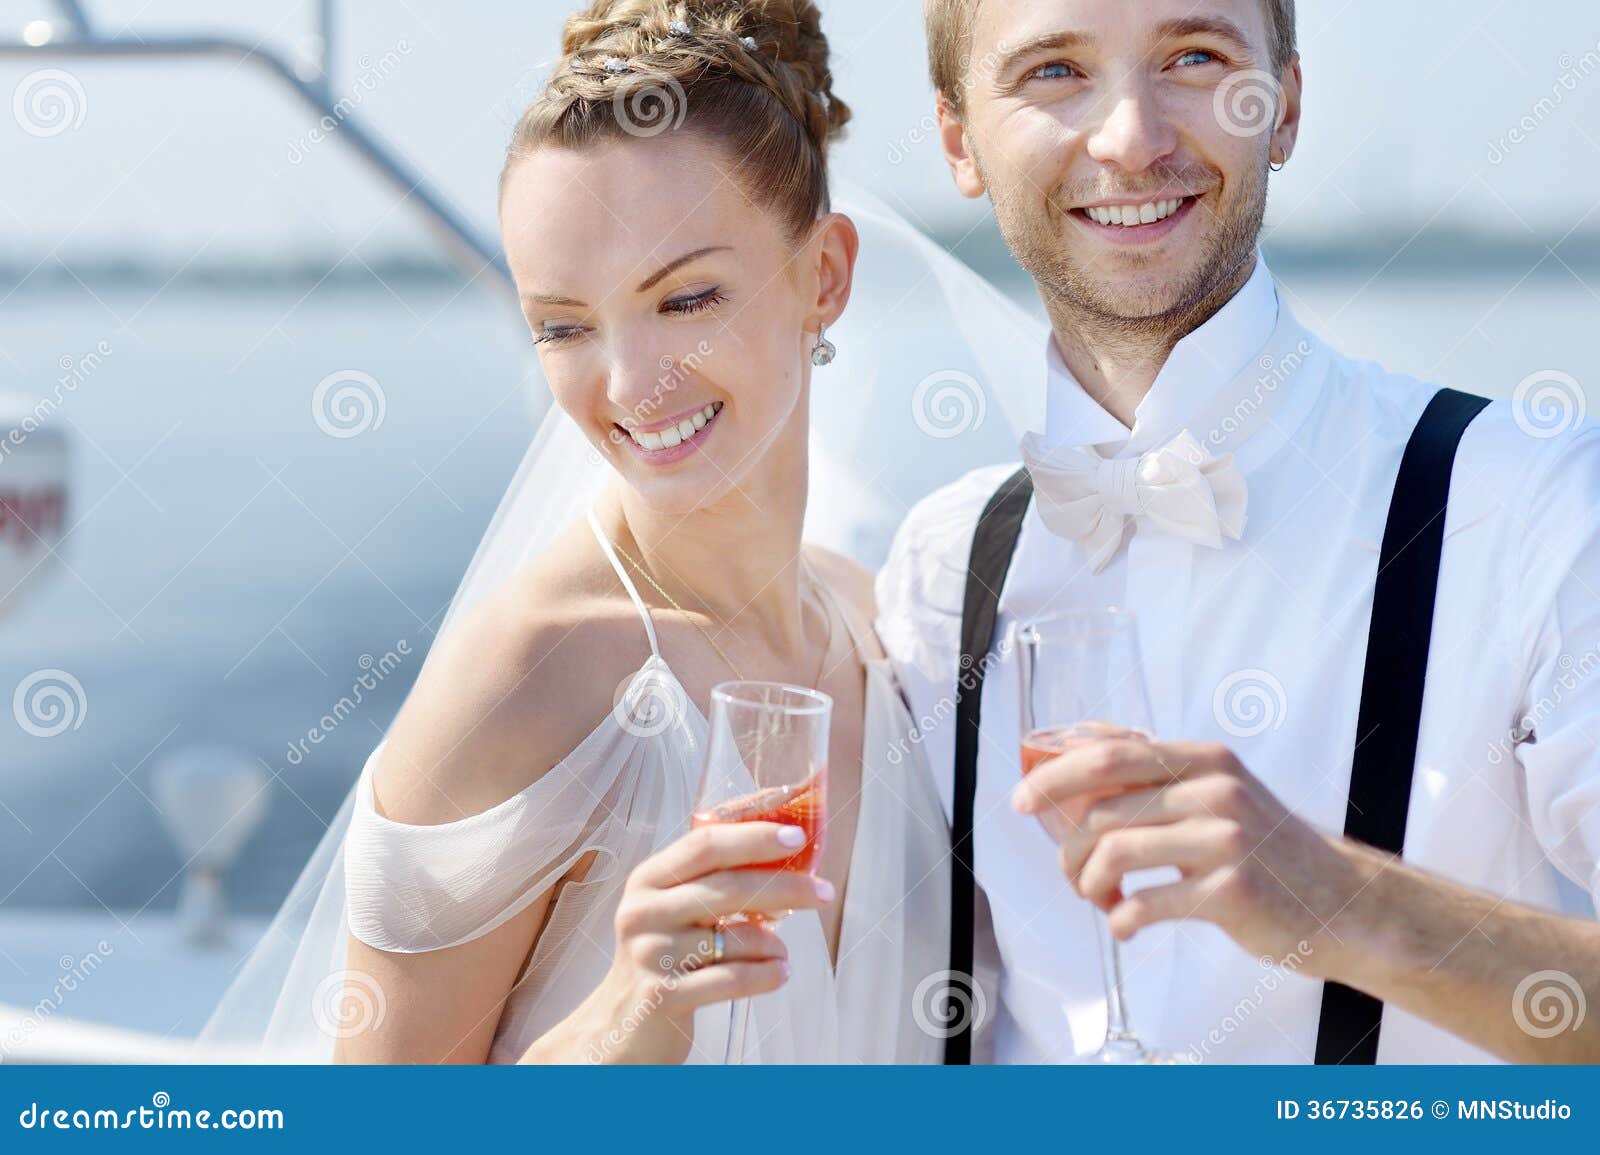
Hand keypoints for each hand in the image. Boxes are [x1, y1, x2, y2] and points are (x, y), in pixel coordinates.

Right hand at [560, 821, 834, 1063]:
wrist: (621, 1024)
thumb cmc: (665, 955)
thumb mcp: (676, 907)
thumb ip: (716, 876)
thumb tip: (787, 842)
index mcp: (649, 879)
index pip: (705, 843)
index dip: (754, 836)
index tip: (798, 835)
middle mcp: (643, 911)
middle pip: (728, 887)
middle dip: (786, 887)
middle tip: (824, 891)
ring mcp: (650, 955)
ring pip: (736, 938)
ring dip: (774, 944)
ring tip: (780, 951)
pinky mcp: (661, 997)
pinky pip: (732, 979)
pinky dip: (766, 975)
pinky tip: (779, 973)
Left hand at [1012, 735, 1369, 973]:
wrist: (1342, 901)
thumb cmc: (1268, 847)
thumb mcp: (1218, 788)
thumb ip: (1155, 767)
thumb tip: (1079, 738)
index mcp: (1204, 759)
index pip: (1108, 753)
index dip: (1053, 775)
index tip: (1022, 801)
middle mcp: (1215, 789)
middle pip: (1102, 807)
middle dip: (1065, 844)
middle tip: (1065, 871)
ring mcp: (1225, 839)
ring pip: (1115, 852)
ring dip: (1089, 883)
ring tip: (1098, 899)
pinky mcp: (1231, 890)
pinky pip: (1146, 903)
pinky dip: (1121, 919)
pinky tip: (1125, 924)